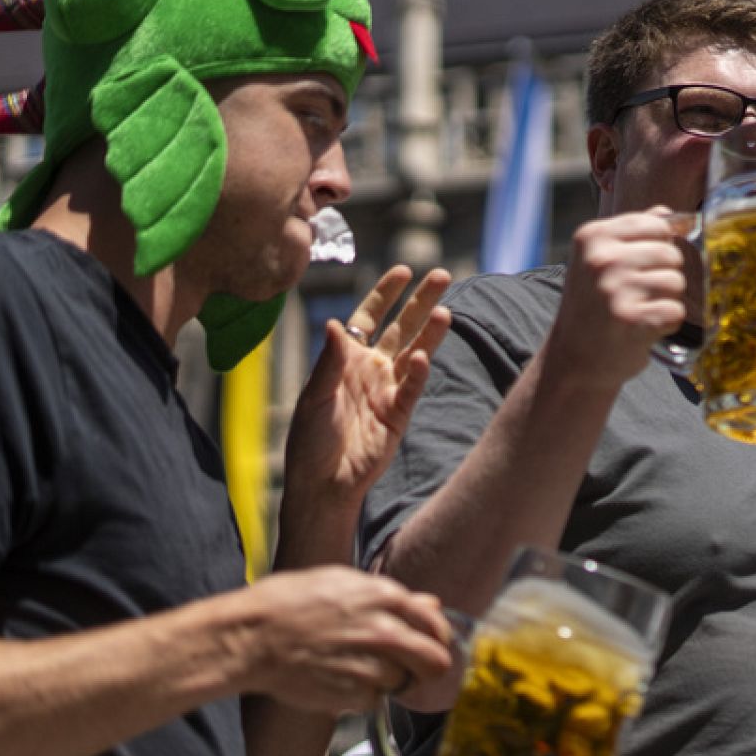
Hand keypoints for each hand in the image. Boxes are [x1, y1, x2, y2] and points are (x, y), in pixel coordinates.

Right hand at [234, 566, 454, 714]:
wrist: (251, 636)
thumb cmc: (288, 603)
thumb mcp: (341, 582)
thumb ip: (392, 597)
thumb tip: (431, 605)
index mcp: (386, 597)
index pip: (437, 626)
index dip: (435, 639)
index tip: (426, 645)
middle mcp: (386, 631)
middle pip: (436, 663)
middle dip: (426, 667)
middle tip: (408, 668)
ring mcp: (372, 665)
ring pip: (403, 683)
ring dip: (387, 681)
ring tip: (356, 669)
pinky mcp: (354, 695)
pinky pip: (374, 700)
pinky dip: (362, 696)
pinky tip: (338, 680)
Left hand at [285, 266, 452, 505]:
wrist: (322, 484)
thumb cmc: (310, 440)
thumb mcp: (314, 396)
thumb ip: (329, 361)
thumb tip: (334, 323)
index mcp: (348, 359)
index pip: (370, 317)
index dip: (386, 294)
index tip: (404, 271)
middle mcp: (372, 369)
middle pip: (402, 327)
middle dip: (421, 302)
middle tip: (442, 275)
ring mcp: (388, 391)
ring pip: (415, 353)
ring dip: (429, 333)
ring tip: (445, 311)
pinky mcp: (399, 416)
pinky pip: (410, 390)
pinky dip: (417, 374)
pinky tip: (422, 358)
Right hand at [542, 207, 689, 390]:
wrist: (573, 359)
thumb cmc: (594, 307)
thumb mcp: (601, 260)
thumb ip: (635, 233)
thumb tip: (671, 215)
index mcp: (593, 237)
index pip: (657, 225)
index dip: (661, 246)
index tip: (642, 266)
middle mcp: (602, 260)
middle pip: (671, 253)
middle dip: (664, 275)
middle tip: (638, 295)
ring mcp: (616, 290)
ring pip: (676, 282)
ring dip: (666, 300)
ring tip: (639, 311)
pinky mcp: (632, 320)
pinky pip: (676, 311)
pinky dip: (667, 323)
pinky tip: (644, 328)